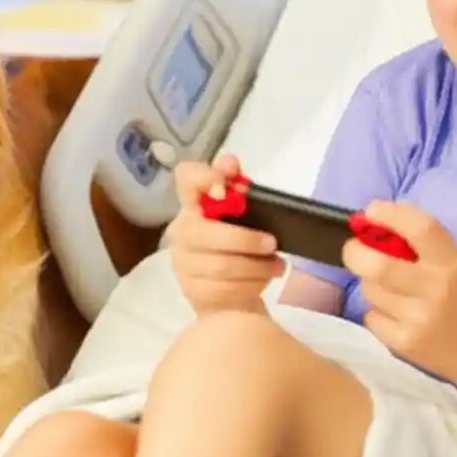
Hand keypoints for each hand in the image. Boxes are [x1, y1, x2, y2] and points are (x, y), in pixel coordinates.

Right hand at [167, 154, 284, 315]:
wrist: (226, 294)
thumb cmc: (236, 246)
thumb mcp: (245, 215)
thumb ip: (239, 188)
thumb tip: (230, 163)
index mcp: (193, 203)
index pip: (186, 178)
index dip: (203, 178)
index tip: (225, 190)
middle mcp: (181, 230)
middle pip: (207, 233)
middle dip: (246, 240)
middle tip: (272, 244)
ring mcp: (183, 263)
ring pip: (221, 265)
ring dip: (256, 266)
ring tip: (275, 265)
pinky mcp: (192, 291)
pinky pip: (224, 288)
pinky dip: (250, 285)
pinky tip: (261, 281)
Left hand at [342, 201, 456, 385]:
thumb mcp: (452, 263)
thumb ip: (419, 242)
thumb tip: (372, 218)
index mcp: (450, 263)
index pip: (420, 228)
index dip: (390, 214)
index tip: (372, 210)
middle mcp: (434, 289)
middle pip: (378, 265)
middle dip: (355, 252)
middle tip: (355, 249)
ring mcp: (417, 319)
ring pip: (370, 289)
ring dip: (370, 283)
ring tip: (389, 289)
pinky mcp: (402, 343)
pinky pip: (371, 316)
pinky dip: (376, 312)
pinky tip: (396, 316)